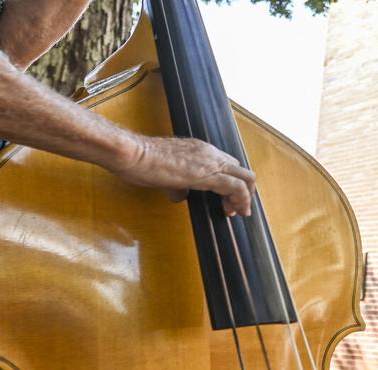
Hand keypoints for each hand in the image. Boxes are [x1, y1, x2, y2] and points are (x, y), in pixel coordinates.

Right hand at [108, 134, 257, 216]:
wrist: (132, 153)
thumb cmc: (141, 161)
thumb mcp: (164, 175)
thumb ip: (177, 184)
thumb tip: (180, 195)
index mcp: (200, 150)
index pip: (228, 164)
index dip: (232, 183)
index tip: (226, 200)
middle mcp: (209, 152)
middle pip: (241, 170)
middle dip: (243, 191)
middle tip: (234, 208)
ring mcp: (209, 161)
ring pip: (245, 177)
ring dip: (245, 197)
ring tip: (238, 212)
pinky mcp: (206, 174)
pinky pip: (235, 187)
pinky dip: (240, 200)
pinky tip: (235, 211)